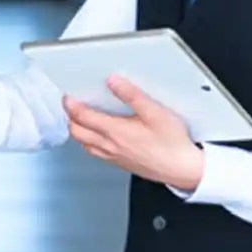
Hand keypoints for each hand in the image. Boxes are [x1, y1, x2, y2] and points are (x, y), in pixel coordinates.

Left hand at [63, 75, 204, 190]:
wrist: (183, 170)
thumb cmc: (172, 144)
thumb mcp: (155, 112)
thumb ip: (132, 95)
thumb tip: (113, 81)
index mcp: (115, 132)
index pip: (82, 117)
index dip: (71, 104)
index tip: (68, 96)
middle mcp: (110, 146)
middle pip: (77, 132)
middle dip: (71, 117)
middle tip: (71, 106)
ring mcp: (114, 157)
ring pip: (84, 144)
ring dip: (78, 131)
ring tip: (80, 119)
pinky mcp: (120, 164)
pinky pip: (95, 153)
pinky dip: (89, 143)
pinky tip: (96, 138)